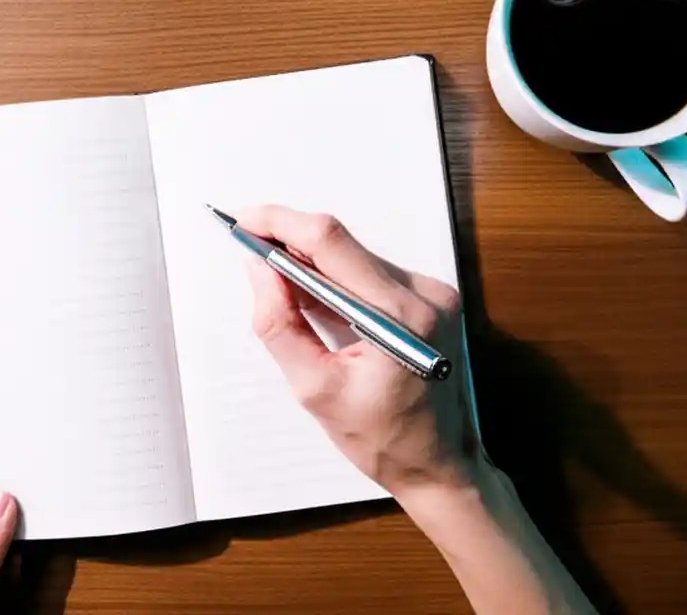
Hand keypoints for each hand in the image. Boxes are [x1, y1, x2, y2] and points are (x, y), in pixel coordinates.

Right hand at [241, 206, 594, 613]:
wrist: (440, 464)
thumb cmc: (383, 439)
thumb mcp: (315, 389)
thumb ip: (279, 324)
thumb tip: (259, 270)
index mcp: (401, 316)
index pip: (331, 242)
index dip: (281, 224)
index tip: (245, 223)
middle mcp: (426, 294)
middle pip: (344, 245)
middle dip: (292, 245)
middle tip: (252, 255)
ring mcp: (435, 293)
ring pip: (357, 257)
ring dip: (315, 267)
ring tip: (286, 295)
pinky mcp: (433, 298)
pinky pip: (374, 273)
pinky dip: (340, 282)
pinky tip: (321, 306)